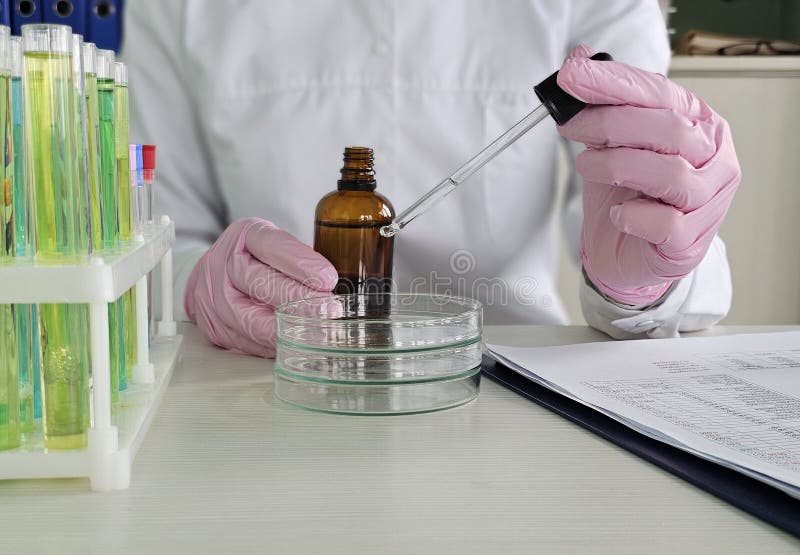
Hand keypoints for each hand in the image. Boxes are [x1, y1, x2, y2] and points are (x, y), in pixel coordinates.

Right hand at [185, 218, 336, 356]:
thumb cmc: (255, 259)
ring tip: (317, 333)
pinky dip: (273, 345)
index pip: (271, 245)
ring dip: (286, 329)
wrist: (211, 277)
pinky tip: (295, 346)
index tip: (328, 279)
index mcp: (244, 236)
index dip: (301, 263)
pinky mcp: (214, 326)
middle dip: (298, 299)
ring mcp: (213, 297)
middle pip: (259, 282)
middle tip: (328, 310)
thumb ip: (300, 259)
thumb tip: (337, 285)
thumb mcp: (275, 245)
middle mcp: (223, 264)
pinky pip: (244, 340)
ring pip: (249, 317)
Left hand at [557, 46, 739, 305]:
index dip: (614, 83)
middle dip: (610, 123)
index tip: (573, 77)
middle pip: (669, 129)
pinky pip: (665, 222)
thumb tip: (579, 63)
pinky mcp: (691, 241)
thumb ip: (601, 108)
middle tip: (571, 126)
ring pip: (671, 173)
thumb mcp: (609, 146)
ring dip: (616, 166)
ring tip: (588, 168)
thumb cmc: (626, 196)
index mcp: (698, 123)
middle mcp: (713, 158)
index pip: (661, 93)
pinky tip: (618, 213)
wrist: (621, 255)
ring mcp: (708, 201)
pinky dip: (633, 216)